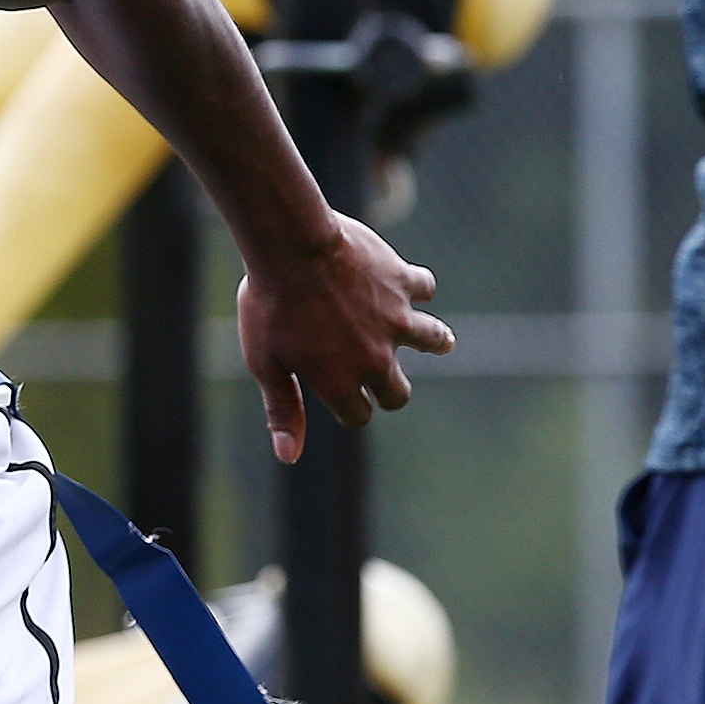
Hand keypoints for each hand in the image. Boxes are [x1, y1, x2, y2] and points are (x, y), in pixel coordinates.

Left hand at [236, 212, 451, 462]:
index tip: (343, 399)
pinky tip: (412, 285)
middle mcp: (375, 358)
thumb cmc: (269, 305)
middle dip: (389, 390)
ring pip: (434, 339)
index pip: (359, 415)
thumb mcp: (264, 362)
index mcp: (340, 382)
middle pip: (397, 393)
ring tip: (440, 340)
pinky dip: (419, 287)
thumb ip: (282, 409)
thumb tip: (289, 456)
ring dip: (436, 340)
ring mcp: (395, 321)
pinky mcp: (402, 283)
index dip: (350, 409)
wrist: (290, 247)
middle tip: (382, 375)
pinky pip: (425, 288)